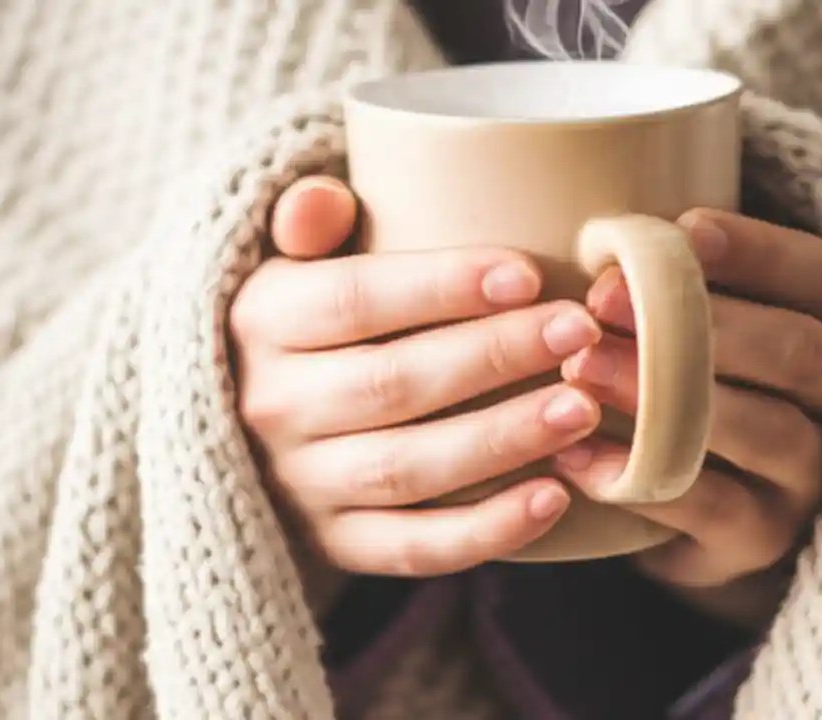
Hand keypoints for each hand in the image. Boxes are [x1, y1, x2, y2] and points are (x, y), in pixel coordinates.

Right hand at [231, 176, 606, 584]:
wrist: (240, 420)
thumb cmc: (305, 320)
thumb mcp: (288, 258)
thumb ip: (306, 220)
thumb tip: (324, 200)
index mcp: (263, 321)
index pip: (354, 301)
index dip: (442, 288)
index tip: (527, 274)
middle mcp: (273, 407)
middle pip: (392, 384)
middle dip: (494, 357)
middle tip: (579, 332)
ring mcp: (303, 484)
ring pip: (407, 468)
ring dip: (501, 440)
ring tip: (581, 410)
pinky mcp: (336, 543)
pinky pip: (412, 548)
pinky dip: (484, 532)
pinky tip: (553, 498)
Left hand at [556, 209, 821, 627]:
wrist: (715, 510)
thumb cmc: (700, 379)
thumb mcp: (707, 316)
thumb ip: (679, 268)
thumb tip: (592, 191)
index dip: (758, 250)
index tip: (682, 227)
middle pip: (797, 350)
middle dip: (699, 321)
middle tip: (601, 299)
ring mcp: (812, 475)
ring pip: (764, 428)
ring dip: (666, 395)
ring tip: (580, 370)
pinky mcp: (766, 539)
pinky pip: (712, 507)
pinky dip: (644, 478)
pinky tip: (576, 455)